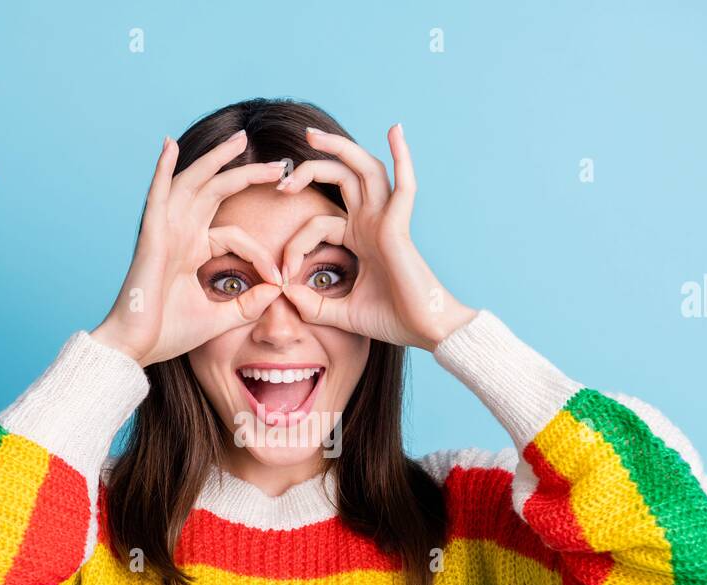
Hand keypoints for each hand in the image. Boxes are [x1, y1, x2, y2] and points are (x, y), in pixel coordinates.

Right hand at [92, 130, 286, 366]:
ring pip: (193, 184)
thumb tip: (276, 291)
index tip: (280, 278)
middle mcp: (179, 234)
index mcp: (192, 251)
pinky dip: (162, 170)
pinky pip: (157, 197)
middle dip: (245, 173)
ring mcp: (164, 232)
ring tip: (239, 140)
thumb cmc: (168, 334)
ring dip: (215, 160)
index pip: (236, 236)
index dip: (261, 255)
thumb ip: (247, 306)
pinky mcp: (151, 238)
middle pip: (215, 191)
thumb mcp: (218, 318)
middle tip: (278, 163)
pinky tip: (169, 146)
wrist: (135, 348)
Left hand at [276, 124, 476, 351]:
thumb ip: (312, 304)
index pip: (318, 223)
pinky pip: (404, 186)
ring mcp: (387, 220)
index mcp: (359, 238)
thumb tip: (283, 291)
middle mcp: (372, 222)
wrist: (424, 331)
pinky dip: (403, 157)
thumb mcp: (339, 313)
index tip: (281, 274)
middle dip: (312, 167)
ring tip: (312, 136)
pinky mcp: (399, 227)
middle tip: (282, 171)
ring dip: (340, 148)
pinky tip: (395, 130)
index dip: (294, 245)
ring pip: (365, 170)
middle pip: (342, 178)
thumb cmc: (391, 320)